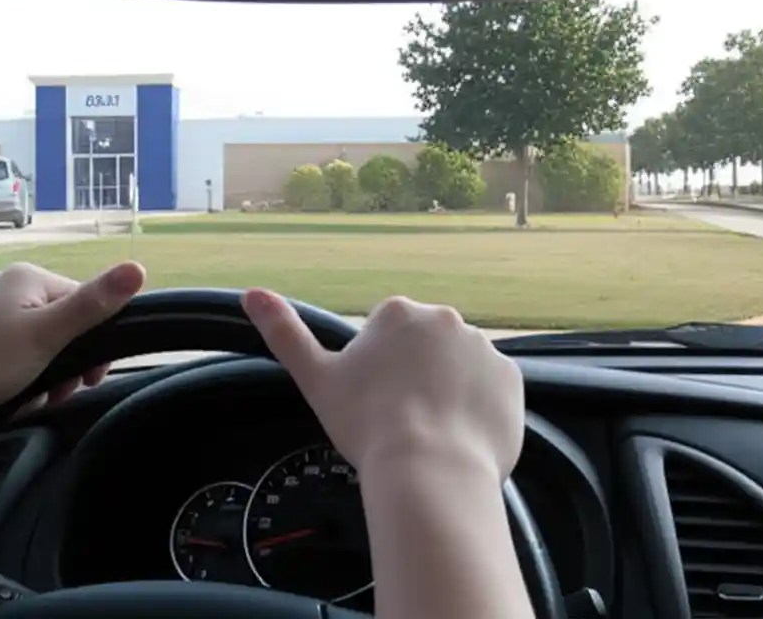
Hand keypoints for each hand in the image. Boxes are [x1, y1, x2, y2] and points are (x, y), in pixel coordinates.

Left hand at [0, 261, 145, 432]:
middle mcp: (9, 288)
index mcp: (28, 277)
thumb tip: (137, 268)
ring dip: (47, 376)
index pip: (86, 303)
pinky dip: (23, 379)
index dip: (94, 343)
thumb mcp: (46, 336)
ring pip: (43, 346)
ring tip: (34, 398)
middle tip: (58, 392)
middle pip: (66, 326)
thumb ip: (93, 305)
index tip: (89, 377)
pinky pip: (18, 357)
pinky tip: (14, 397)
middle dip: (69, 364)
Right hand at [241, 290, 523, 481]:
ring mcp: (484, 347)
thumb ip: (284, 333)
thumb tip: (250, 293)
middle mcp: (445, 318)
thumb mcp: (316, 379)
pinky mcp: (512, 378)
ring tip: (433, 433)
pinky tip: (461, 436)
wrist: (429, 469)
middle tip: (402, 419)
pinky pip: (492, 390)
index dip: (378, 372)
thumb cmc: (367, 424)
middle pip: (426, 348)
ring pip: (460, 368)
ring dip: (449, 390)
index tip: (375, 402)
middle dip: (417, 375)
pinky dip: (479, 408)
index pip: (387, 335)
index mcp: (398, 312)